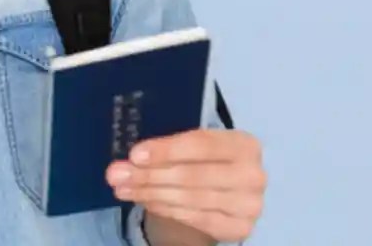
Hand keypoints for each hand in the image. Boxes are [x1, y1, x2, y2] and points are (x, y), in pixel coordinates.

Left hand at [106, 129, 265, 243]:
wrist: (224, 190)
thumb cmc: (203, 160)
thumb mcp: (188, 147)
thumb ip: (159, 152)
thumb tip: (120, 168)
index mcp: (244, 144)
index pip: (201, 145)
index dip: (166, 150)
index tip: (134, 155)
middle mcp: (254, 174)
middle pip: (193, 175)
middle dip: (149, 175)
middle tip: (117, 175)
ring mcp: (250, 205)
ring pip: (191, 200)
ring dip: (151, 194)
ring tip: (124, 189)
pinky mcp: (241, 227)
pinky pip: (196, 219)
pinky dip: (167, 210)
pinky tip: (147, 201)